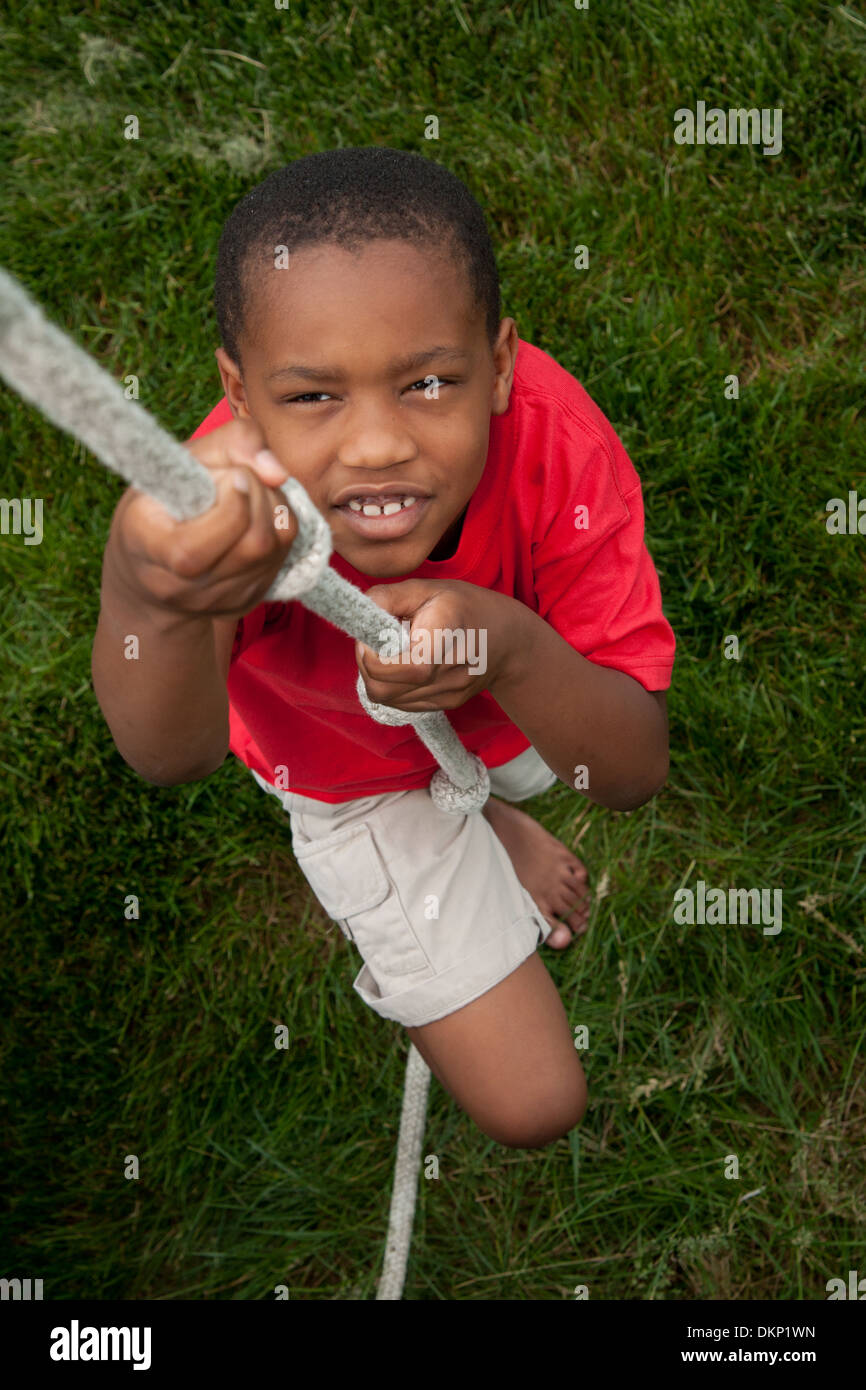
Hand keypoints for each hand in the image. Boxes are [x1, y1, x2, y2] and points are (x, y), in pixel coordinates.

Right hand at [104, 418, 297, 622]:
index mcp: (149, 548)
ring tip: (249, 490)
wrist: (150, 565)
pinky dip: (278, 522)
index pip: (197, 549)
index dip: (231, 506)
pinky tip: (256, 511)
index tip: (233, 474)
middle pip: (254, 542)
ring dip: (274, 505)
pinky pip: (283, 554)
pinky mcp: (248, 599)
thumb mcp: (176, 460)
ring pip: (275, 547)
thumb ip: (229, 442)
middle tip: (241, 474)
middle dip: (259, 494)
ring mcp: (221, 598)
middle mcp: (185, 586)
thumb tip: (276, 471)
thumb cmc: (159, 502)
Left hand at [355, 578, 524, 712]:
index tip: (369, 637)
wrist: (509, 639)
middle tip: (375, 644)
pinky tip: (406, 664)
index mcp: (445, 636)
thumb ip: (388, 597)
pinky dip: (393, 686)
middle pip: (384, 690)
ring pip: (388, 700)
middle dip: (367, 667)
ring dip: (379, 677)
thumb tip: (360, 615)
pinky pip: (402, 704)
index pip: (398, 667)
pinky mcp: (446, 704)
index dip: (371, 656)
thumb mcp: (428, 588)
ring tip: (396, 651)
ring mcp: (449, 693)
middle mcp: (449, 672)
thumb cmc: (466, 606)